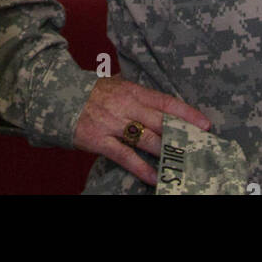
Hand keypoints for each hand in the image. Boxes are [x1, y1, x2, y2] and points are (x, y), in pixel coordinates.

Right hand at [73, 77, 211, 186]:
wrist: (56, 97)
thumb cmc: (90, 92)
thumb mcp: (114, 84)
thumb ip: (135, 92)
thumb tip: (158, 98)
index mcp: (130, 90)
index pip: (164, 101)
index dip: (186, 113)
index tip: (205, 124)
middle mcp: (124, 105)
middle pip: (160, 122)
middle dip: (182, 135)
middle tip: (199, 147)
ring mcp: (112, 123)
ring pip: (147, 139)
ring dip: (167, 152)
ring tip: (183, 163)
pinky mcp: (100, 140)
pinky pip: (126, 156)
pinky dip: (142, 167)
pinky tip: (156, 177)